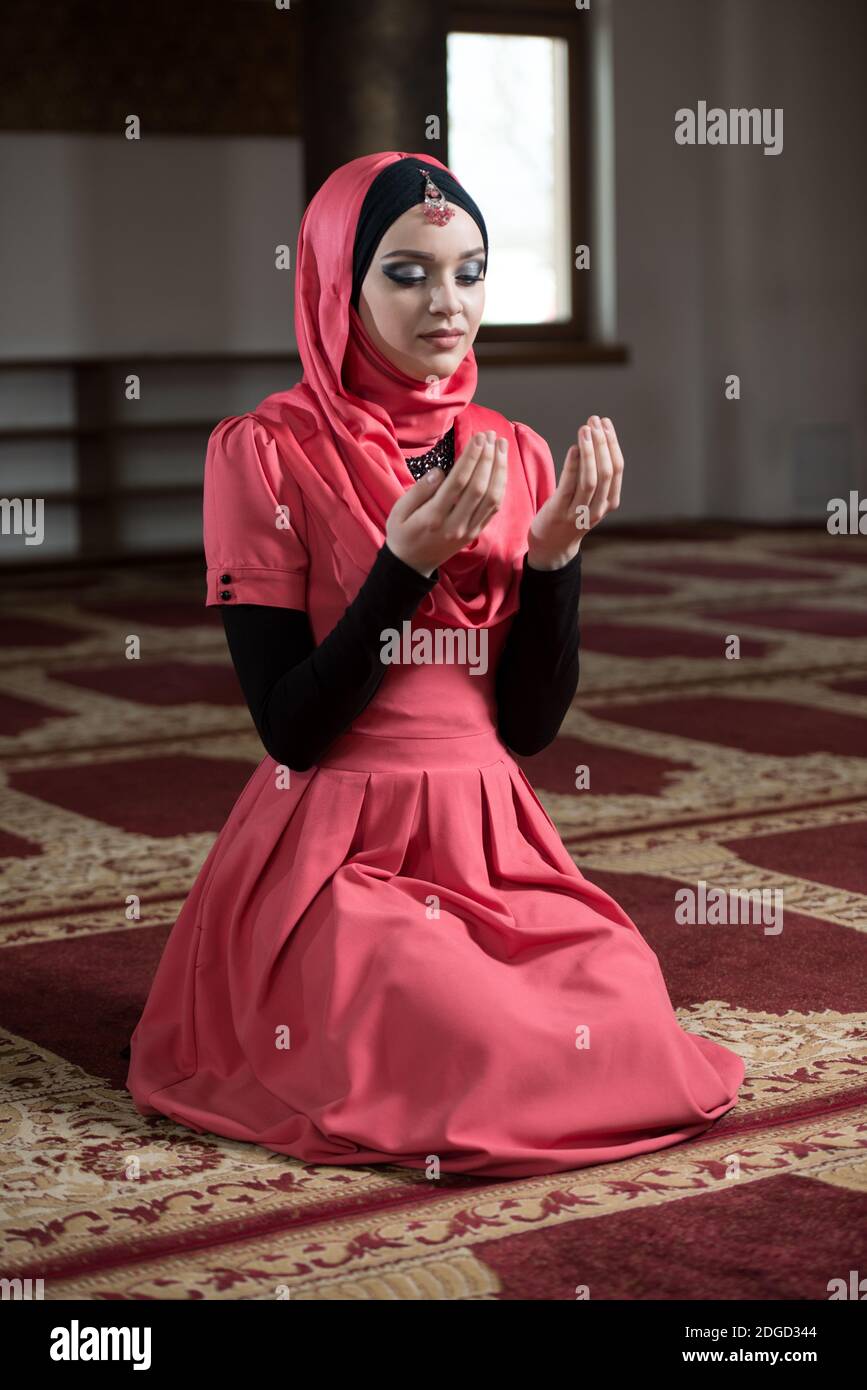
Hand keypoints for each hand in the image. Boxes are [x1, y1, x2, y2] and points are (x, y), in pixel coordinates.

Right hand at [385, 429, 507, 576]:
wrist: (412, 565)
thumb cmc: (402, 533)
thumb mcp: (399, 511)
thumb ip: (418, 491)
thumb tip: (439, 472)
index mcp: (433, 517)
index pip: (458, 483)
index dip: (471, 458)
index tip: (479, 438)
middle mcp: (455, 525)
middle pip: (479, 488)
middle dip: (488, 458)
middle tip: (491, 435)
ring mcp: (468, 530)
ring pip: (492, 498)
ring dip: (499, 470)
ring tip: (501, 446)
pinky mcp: (476, 533)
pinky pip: (494, 508)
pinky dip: (501, 486)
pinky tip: (501, 468)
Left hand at [526, 415, 623, 569]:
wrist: (552, 547)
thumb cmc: (570, 516)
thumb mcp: (590, 499)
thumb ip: (596, 477)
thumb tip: (597, 440)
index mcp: (609, 502)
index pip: (617, 468)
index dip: (612, 443)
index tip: (605, 423)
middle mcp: (598, 509)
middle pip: (606, 471)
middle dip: (602, 443)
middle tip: (594, 421)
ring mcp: (579, 513)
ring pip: (591, 479)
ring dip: (589, 451)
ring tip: (585, 429)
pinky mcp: (560, 513)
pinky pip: (569, 486)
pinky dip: (574, 465)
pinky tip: (573, 447)